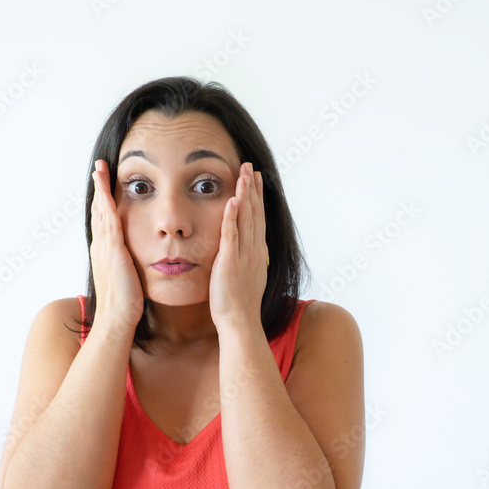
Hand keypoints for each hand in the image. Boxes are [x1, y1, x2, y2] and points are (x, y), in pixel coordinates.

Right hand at [90, 159, 143, 332]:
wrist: (118, 319)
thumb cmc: (126, 304)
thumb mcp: (127, 278)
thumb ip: (129, 265)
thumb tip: (135, 261)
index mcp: (105, 251)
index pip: (104, 219)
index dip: (103, 200)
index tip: (104, 183)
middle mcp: (101, 246)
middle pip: (98, 209)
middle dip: (98, 187)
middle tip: (98, 167)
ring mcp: (104, 248)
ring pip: (101, 211)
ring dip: (100, 189)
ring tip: (100, 170)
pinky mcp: (112, 251)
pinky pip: (108, 222)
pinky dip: (107, 204)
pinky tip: (108, 192)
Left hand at [209, 161, 267, 330]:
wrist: (240, 322)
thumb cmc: (239, 306)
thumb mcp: (245, 277)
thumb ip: (244, 261)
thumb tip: (244, 253)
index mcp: (256, 253)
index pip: (258, 219)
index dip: (257, 198)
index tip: (256, 179)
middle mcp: (253, 250)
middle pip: (255, 213)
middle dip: (253, 188)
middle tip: (251, 166)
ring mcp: (244, 255)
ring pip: (247, 219)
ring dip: (246, 195)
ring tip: (244, 173)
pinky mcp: (230, 262)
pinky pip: (232, 235)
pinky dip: (233, 217)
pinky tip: (234, 200)